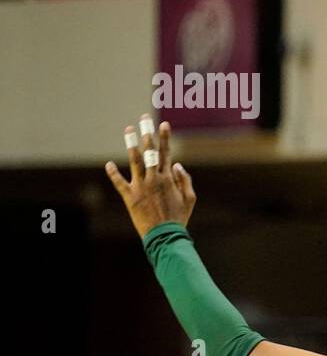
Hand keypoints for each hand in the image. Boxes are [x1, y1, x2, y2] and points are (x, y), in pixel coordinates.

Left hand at [105, 115, 196, 238]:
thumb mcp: (190, 199)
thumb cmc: (179, 218)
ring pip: (135, 162)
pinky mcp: (130, 197)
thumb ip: (184, 180)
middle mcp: (154, 179)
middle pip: (150, 152)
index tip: (163, 124)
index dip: (165, 137)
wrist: (165, 235)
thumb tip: (176, 164)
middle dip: (147, 134)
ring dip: (131, 145)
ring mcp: (141, 187)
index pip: (166, 153)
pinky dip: (113, 174)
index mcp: (169, 178)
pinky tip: (108, 164)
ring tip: (128, 130)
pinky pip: (119, 183)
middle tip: (143, 120)